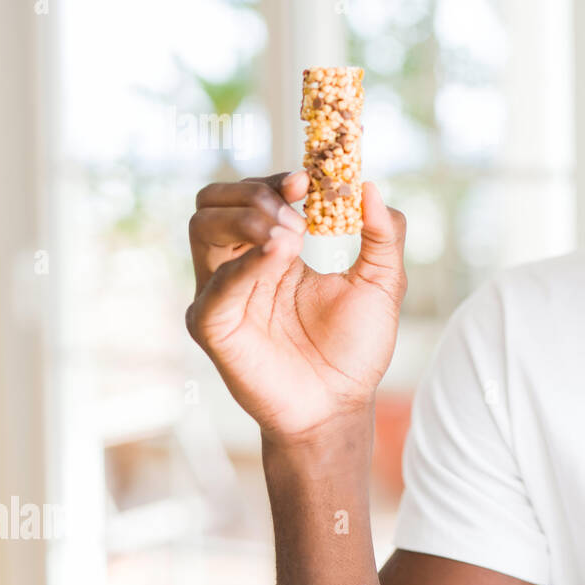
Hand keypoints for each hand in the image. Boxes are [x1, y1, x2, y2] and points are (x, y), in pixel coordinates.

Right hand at [186, 170, 407, 444]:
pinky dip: (247, 262)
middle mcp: (239, 264)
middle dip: (256, 194)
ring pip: (202, 227)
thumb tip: (370, 185)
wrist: (342, 404)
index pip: (252, 193)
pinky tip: (280, 255)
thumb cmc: (356, 347)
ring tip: (292, 236)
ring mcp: (221, 293)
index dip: (276, 180)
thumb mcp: (382, 281)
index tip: (308, 180)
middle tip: (298, 215)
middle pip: (214, 200)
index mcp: (273, 249)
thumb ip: (383, 234)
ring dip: (248, 219)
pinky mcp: (212, 324)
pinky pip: (215, 283)